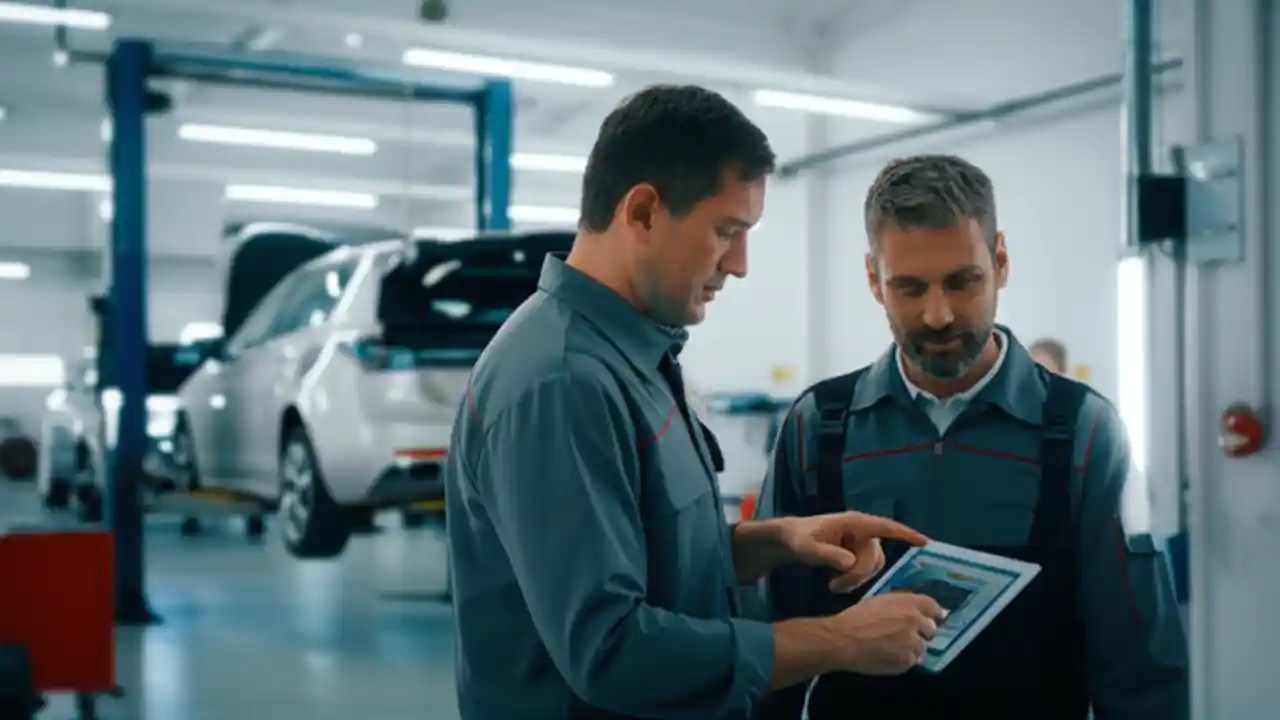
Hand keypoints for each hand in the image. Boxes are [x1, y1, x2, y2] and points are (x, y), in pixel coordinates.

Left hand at [777, 511, 928, 592]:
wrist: (790, 539)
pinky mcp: (857, 552)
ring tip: (833, 586)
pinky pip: (866, 570)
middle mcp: (862, 531)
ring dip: (856, 580)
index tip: (925, 542)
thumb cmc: (798, 538)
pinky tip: (835, 580)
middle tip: (834, 588)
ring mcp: (861, 542)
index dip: (905, 534)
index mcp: (854, 523)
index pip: (885, 526)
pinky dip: (854, 579)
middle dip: (858, 576)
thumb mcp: (807, 548)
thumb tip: (850, 563)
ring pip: (872, 567)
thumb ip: (828, 554)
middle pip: (875, 558)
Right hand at [829, 592, 947, 675]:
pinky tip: (887, 655)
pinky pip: (911, 661)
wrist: (843, 639)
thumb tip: (918, 610)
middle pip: (931, 628)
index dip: (936, 612)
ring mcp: (912, 643)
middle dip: (922, 631)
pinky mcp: (906, 661)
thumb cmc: (857, 617)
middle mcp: (915, 622)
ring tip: (892, 647)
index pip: (932, 606)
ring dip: (912, 647)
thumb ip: (902, 604)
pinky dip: (903, 659)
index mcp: (908, 604)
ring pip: (922, 647)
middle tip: (906, 634)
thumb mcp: (880, 601)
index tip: (937, 617)